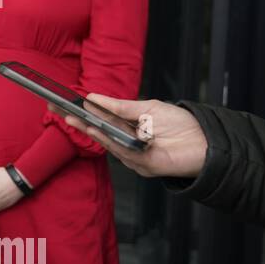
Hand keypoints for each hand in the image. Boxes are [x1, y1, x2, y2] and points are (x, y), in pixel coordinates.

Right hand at [50, 94, 206, 178]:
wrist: (207, 141)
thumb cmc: (181, 125)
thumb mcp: (147, 108)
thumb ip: (120, 107)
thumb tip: (94, 98)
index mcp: (128, 129)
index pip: (100, 120)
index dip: (82, 112)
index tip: (64, 103)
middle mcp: (127, 143)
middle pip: (97, 131)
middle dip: (76, 121)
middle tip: (57, 110)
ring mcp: (133, 155)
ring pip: (106, 142)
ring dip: (87, 129)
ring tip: (72, 117)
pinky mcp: (142, 165)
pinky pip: (121, 151)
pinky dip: (107, 140)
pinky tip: (95, 129)